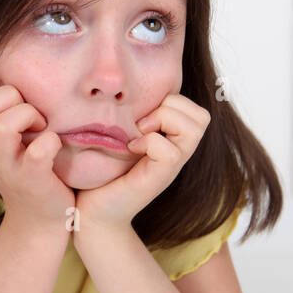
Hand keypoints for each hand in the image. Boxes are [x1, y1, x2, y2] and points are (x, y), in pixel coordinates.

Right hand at [0, 74, 74, 229]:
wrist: (39, 219)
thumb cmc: (24, 167)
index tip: (7, 99)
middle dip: (10, 99)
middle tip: (30, 115)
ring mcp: (5, 169)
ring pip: (0, 126)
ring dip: (27, 116)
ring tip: (40, 127)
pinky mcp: (31, 181)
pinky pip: (36, 153)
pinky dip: (49, 142)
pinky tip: (53, 145)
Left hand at [73, 93, 210, 233]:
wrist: (91, 210)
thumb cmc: (99, 171)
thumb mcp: (118, 135)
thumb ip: (130, 115)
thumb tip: (122, 83)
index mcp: (171, 139)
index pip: (195, 108)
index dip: (171, 101)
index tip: (141, 115)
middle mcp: (178, 152)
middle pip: (201, 115)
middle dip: (171, 107)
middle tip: (142, 124)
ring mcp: (172, 166)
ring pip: (195, 127)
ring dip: (164, 120)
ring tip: (139, 133)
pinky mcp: (160, 178)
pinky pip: (170, 150)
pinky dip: (149, 143)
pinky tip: (131, 150)